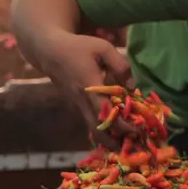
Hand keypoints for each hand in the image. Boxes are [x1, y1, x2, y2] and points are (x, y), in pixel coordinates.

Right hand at [40, 30, 134, 146]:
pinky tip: (116, 131)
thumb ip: (121, 66)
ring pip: (94, 130)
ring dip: (110, 139)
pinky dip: (104, 131)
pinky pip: (91, 124)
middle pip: (99, 130)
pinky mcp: (77, 107)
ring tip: (127, 140)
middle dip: (117, 140)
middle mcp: (82, 101)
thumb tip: (132, 87)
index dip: (123, 125)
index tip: (138, 128)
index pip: (107, 114)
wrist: (49, 52)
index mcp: (90, 87)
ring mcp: (78, 106)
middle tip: (134, 140)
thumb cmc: (78, 48)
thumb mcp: (103, 48)